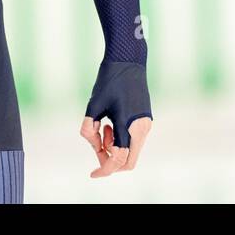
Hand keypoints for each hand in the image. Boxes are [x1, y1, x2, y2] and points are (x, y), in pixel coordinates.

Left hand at [81, 59, 151, 177]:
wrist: (128, 60)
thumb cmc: (110, 79)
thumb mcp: (93, 104)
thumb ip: (89, 128)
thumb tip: (93, 143)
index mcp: (128, 124)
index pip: (118, 159)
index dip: (104, 169)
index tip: (92, 174)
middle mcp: (141, 128)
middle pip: (128, 161)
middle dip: (109, 160)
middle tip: (96, 145)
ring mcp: (145, 125)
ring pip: (130, 151)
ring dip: (113, 147)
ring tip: (103, 126)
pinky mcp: (145, 120)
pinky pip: (132, 141)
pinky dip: (119, 139)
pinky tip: (109, 123)